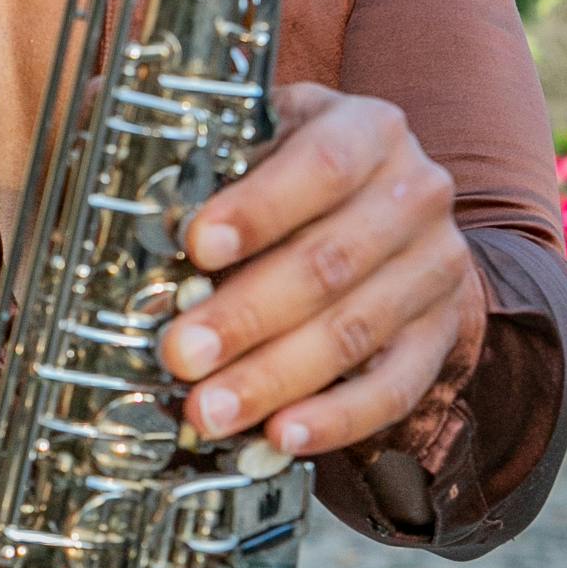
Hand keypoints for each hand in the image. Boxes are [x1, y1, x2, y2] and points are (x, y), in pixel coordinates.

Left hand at [159, 84, 483, 459]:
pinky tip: (283, 437)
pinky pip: (394, 387)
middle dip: (247, 316)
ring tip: (209, 412)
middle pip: (330, 262)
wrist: (387, 205)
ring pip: (355, 331)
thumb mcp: (260, 139)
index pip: (320, 166)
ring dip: (274, 378)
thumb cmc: (290, 171)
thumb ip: (204, 158)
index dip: (258, 209)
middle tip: (179, 356)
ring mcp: (435, 267)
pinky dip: (337, 419)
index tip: (195, 245)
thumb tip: (125, 196)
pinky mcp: (440, 333)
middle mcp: (414, 192)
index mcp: (367, 130)